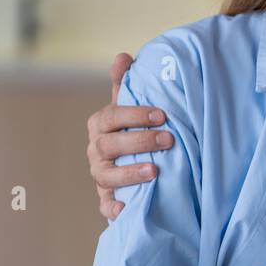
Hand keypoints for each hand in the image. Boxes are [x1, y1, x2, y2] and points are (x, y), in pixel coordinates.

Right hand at [86, 52, 173, 219]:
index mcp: (100, 125)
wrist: (131, 165)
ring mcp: (100, 175)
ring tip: (154, 171)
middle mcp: (96, 150)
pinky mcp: (106, 199)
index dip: (135, 115)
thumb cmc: (132, 130)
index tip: (162, 115)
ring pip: (107, 176)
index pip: (112, 116)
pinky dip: (114, 209)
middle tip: (169, 140)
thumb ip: (125, 84)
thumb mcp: (129, 107)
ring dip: (129, 173)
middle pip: (110, 145)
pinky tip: (127, 210)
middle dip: (140, 141)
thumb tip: (122, 56)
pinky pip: (106, 206)